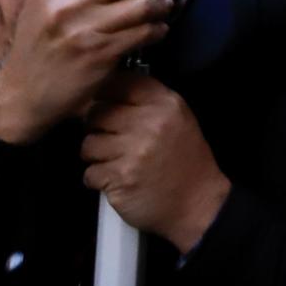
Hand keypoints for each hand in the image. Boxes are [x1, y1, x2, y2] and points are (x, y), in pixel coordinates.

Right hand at [0, 0, 172, 145]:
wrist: (22, 94)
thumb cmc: (36, 43)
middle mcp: (69, 3)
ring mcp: (85, 29)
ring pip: (141, 5)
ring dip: (160, 4)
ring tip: (164, 5)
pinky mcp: (100, 54)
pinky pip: (142, 34)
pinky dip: (157, 29)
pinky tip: (158, 29)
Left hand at [82, 74, 230, 253]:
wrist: (197, 203)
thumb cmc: (185, 158)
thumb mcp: (177, 118)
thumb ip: (147, 100)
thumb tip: (106, 89)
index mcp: (164, 103)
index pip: (120, 83)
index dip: (106, 93)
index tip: (107, 104)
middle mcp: (148, 123)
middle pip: (97, 113)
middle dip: (98, 128)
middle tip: (111, 140)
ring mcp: (133, 151)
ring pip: (88, 144)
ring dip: (96, 156)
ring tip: (115, 162)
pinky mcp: (120, 178)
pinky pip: (89, 173)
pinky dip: (99, 179)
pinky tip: (117, 180)